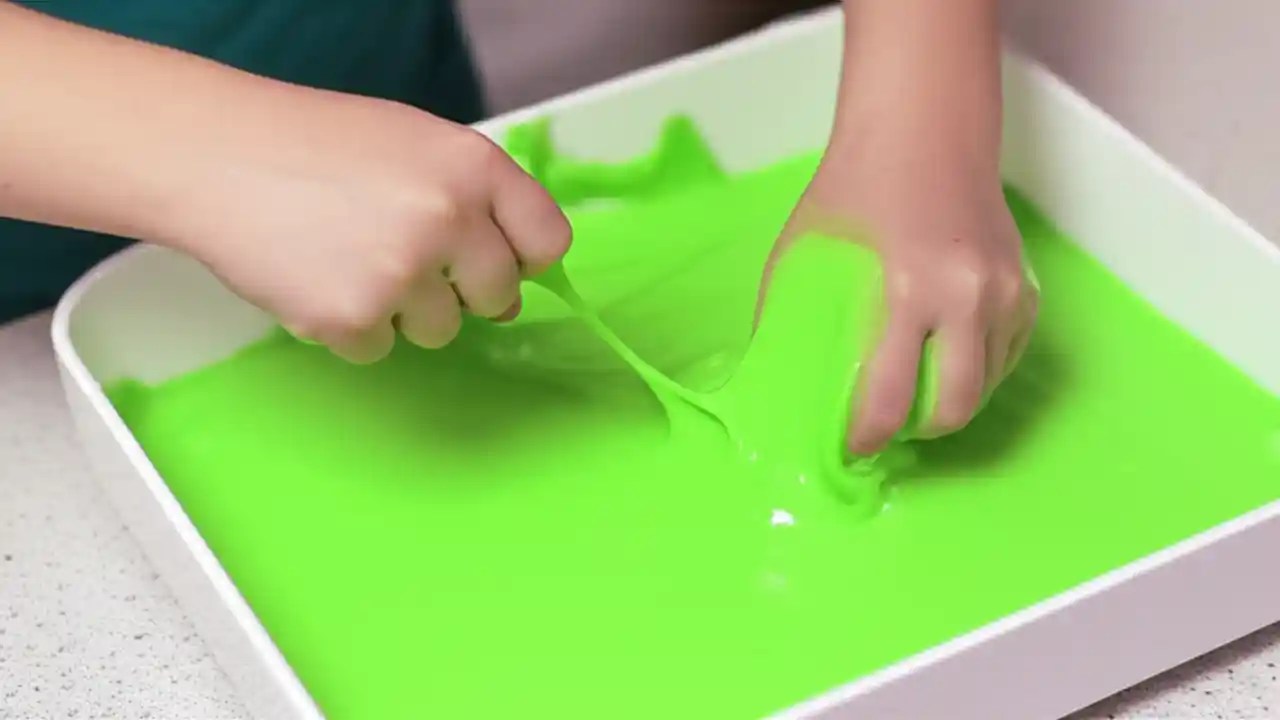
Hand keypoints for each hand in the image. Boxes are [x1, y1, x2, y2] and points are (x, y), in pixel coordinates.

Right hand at [169, 87, 569, 362]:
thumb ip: (475, 203)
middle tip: (403, 254)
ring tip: (349, 256)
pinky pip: (380, 348)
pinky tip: (317, 277)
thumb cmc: (318, 146)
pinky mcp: (354, 318)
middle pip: (499, 294)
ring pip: (441, 329)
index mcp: (473, 165)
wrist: (216, 156)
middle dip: (462, 288)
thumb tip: (508, 295)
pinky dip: (351, 326)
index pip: (549, 239)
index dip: (523, 255)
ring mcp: (403, 273)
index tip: (494, 257)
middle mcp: (450, 218)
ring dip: (403, 309)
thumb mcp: (415, 144)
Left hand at [769, 127, 1037, 455]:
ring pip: (987, 384)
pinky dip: (979, 367)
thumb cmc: (851, 193)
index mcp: (903, 290)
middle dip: (921, 430)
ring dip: (951, 399)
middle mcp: (964, 297)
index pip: (889, 398)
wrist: (923, 133)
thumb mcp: (802, 254)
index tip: (852, 447)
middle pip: (955, 407)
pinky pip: (1007, 354)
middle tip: (893, 427)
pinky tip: (947, 355)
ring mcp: (1003, 293)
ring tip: (917, 390)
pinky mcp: (1025, 288)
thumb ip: (793, 319)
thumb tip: (779, 383)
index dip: (867, 436)